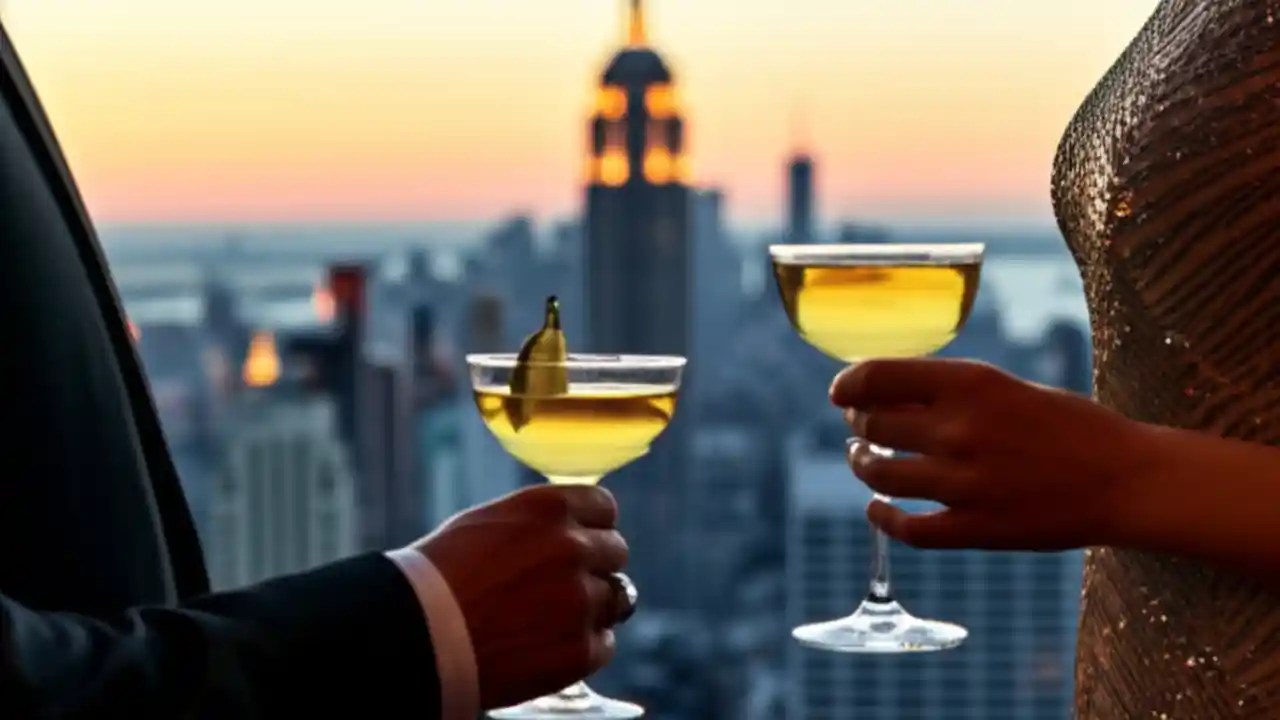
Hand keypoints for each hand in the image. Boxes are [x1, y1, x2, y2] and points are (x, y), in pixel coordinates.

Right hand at [416, 485, 629, 708]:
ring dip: (591, 608)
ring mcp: (582, 601)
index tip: (582, 540)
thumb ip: (536, 523)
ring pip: (614, 599)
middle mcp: (575, 549)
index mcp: (550, 509)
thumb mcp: (487, 524)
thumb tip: (565, 530)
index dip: (592, 526)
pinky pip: (604, 644)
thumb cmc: (438, 577)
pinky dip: (582, 647)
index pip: (604, 507)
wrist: (418, 635)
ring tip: (550, 621)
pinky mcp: (581, 649)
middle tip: (561, 585)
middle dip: (594, 566)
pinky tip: (547, 647)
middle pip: (615, 552)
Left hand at [831, 358, 1158, 550]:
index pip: (877, 377)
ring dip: (863, 465)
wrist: (1128, 479)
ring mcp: (964, 483)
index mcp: (970, 383)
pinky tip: (878, 509)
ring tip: (865, 460)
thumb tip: (883, 396)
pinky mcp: (976, 529)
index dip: (848, 385)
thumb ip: (948, 392)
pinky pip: (907, 528)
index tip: (840, 393)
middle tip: (861, 426)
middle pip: (872, 425)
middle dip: (859, 424)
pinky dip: (883, 517)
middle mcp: (959, 430)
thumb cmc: (1070, 426)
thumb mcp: (1007, 388)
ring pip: (880, 474)